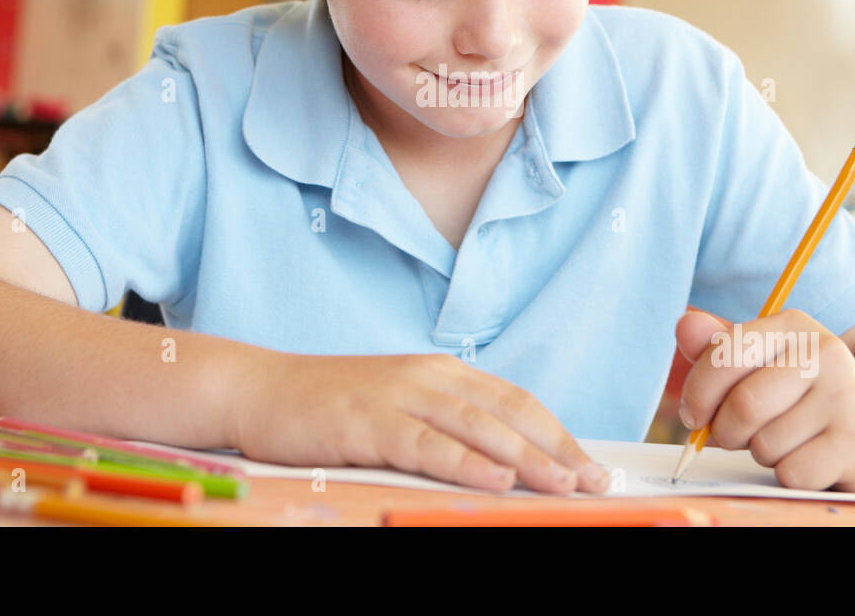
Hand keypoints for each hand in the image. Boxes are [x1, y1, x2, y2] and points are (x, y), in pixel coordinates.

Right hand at [231, 351, 610, 493]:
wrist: (261, 390)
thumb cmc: (331, 406)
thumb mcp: (398, 406)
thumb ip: (446, 424)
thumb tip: (503, 461)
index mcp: (441, 371)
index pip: (515, 401)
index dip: (557, 432)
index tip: (590, 462)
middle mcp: (429, 376)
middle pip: (508, 413)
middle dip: (556, 448)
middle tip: (594, 480)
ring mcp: (399, 396)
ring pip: (478, 427)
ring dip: (526, 458)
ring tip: (563, 484)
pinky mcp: (369, 422)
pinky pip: (428, 444)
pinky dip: (466, 462)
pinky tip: (496, 479)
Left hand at [675, 306, 854, 491]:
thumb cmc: (798, 393)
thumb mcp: (760, 363)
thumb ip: (717, 348)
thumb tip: (684, 325)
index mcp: (793, 324)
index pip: (724, 356)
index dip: (698, 393)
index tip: (695, 414)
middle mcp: (826, 352)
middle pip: (744, 406)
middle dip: (727, 431)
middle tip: (736, 435)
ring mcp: (848, 396)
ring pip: (766, 444)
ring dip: (762, 453)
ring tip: (784, 439)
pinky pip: (792, 473)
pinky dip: (789, 474)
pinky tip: (809, 456)